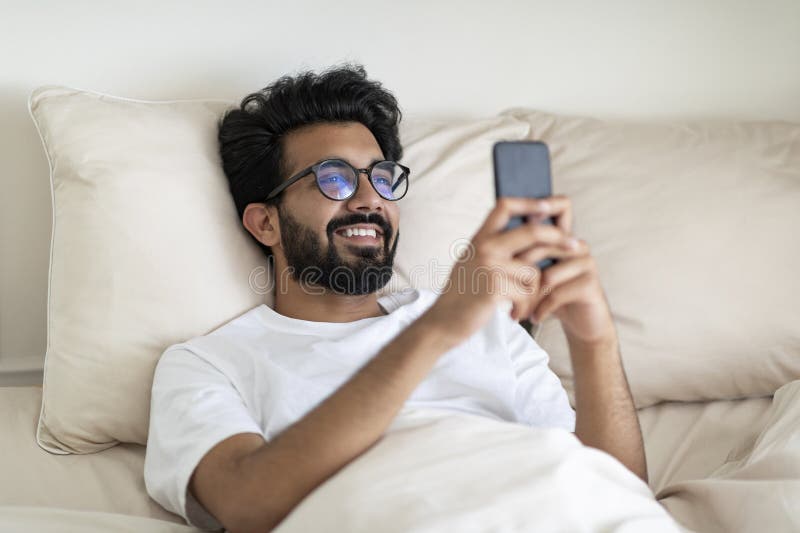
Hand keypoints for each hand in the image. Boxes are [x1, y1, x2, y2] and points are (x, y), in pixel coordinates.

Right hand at [426, 197, 587, 344]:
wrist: (443, 323)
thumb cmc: (462, 296)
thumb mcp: (472, 263)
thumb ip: (493, 248)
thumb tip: (528, 234)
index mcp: (479, 238)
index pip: (504, 206)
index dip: (528, 203)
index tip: (546, 208)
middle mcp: (484, 247)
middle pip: (532, 232)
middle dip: (559, 238)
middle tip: (577, 246)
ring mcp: (489, 266)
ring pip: (533, 271)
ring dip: (534, 292)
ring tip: (521, 304)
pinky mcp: (494, 287)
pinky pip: (526, 293)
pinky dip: (524, 308)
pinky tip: (513, 314)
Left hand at [519, 195, 616, 346]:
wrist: (579, 325)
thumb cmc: (551, 297)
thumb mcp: (533, 274)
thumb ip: (521, 253)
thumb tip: (490, 236)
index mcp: (563, 238)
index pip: (562, 205)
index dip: (545, 204)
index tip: (524, 219)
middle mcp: (577, 245)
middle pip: (544, 242)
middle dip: (521, 267)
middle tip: (509, 287)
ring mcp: (586, 262)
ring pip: (547, 273)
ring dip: (531, 295)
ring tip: (522, 308)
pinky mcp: (591, 284)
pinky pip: (556, 292)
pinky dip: (542, 309)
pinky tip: (536, 317)